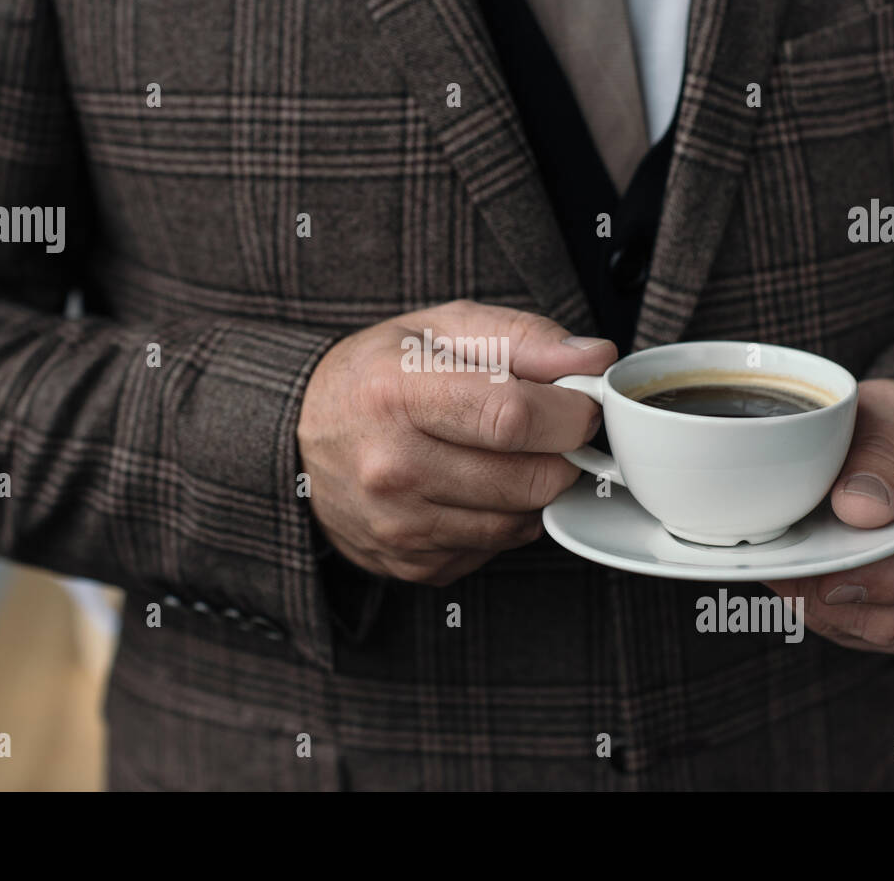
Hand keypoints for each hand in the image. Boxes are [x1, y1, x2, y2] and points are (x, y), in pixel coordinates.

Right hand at [297, 300, 616, 585]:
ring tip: (503, 454)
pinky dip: (502, 519)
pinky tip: (474, 486)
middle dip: (561, 453)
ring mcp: (400, 526)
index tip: (581, 403)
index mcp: (397, 394)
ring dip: (533, 489)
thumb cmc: (377, 374)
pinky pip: (495, 549)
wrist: (298, 436)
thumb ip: (523, 337)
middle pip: (531, 479)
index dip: (571, 412)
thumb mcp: (440, 329)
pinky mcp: (411, 564)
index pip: (514, 418)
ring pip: (521, 521)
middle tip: (548, 429)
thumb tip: (595, 359)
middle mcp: (392, 468)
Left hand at [764, 379, 893, 653]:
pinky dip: (818, 610)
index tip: (831, 578)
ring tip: (779, 568)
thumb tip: (859, 510)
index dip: (892, 582)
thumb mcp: (893, 407)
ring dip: (821, 608)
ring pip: (880, 630)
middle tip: (782, 571)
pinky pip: (861, 629)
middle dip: (839, 600)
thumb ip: (880, 448)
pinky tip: (789, 576)